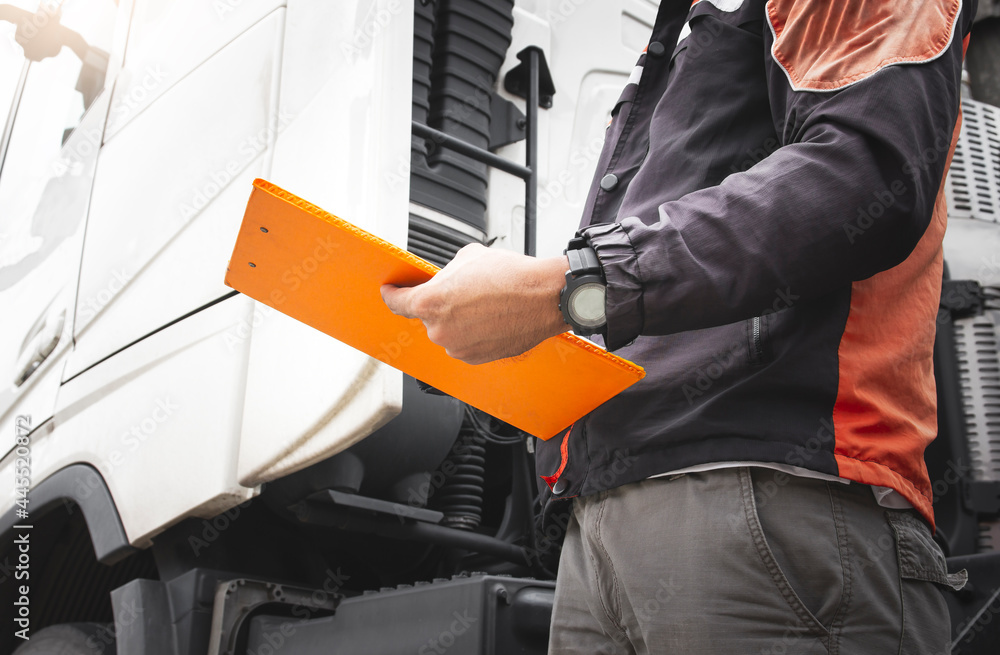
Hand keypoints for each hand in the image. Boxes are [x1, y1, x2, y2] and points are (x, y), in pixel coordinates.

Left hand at [381, 244, 569, 364]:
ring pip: (449, 332)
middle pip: (429, 317)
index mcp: (431, 302)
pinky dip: (475, 333)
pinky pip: (467, 344)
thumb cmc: (512, 276)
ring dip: (461, 320)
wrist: (545, 297)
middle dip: (443, 304)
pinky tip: (493, 318)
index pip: (397, 303)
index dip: (392, 295)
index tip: (390, 293)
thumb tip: (443, 280)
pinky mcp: (477, 359)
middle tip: (467, 292)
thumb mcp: (468, 258)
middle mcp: (440, 330)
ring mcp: (458, 348)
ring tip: (487, 304)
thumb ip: (446, 273)